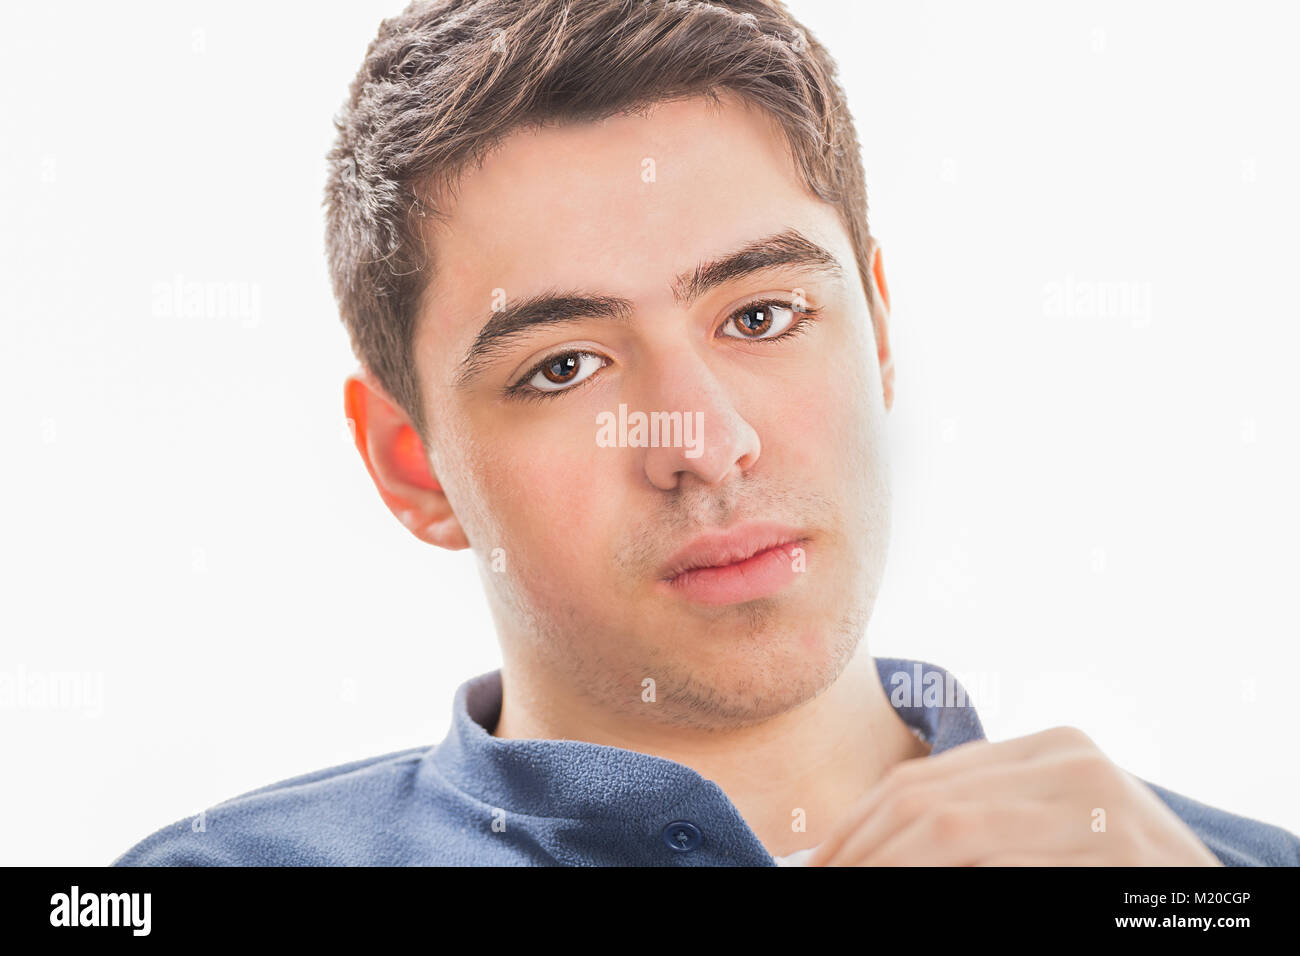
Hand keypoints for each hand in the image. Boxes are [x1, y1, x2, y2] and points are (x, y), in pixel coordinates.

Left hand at [805, 726, 1222, 865]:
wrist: (1213, 916)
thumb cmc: (1113, 882)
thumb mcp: (1037, 838)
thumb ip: (964, 828)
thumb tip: (844, 857)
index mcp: (1049, 748)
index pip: (918, 782)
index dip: (852, 832)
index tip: (812, 871)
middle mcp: (1075, 764)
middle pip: (924, 803)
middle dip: (858, 854)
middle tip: (816, 890)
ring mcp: (1104, 808)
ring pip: (951, 833)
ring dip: (887, 873)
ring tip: (847, 899)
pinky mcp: (1120, 857)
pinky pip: (1001, 870)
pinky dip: (945, 891)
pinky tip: (909, 905)